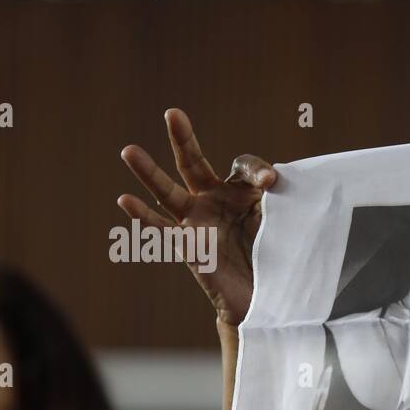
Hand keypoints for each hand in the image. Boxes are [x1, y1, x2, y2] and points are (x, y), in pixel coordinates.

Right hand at [118, 110, 276, 324]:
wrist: (267, 296)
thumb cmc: (277, 257)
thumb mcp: (284, 222)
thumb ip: (281, 200)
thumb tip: (274, 182)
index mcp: (239, 191)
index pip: (242, 166)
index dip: (256, 171)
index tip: (271, 184)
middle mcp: (213, 200)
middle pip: (194, 164)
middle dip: (183, 139)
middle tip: (173, 113)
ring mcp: (197, 222)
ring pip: (168, 192)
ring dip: (148, 172)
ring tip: (128, 151)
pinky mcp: (190, 246)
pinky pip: (163, 230)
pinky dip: (143, 217)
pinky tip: (125, 201)